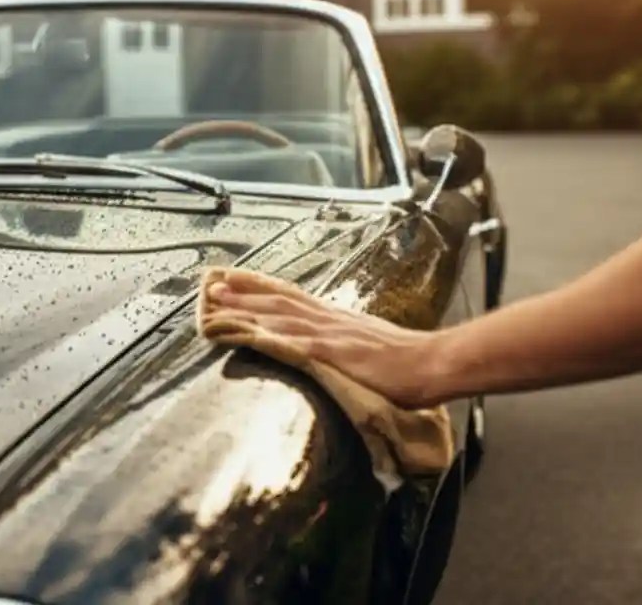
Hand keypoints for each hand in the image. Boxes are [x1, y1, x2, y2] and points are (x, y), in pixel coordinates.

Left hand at [206, 280, 448, 407]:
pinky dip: (267, 336)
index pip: (289, 296)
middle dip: (240, 294)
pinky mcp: (331, 354)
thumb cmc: (406, 361)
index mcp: (334, 318)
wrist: (432, 363)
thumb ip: (343, 343)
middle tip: (209, 286)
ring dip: (243, 309)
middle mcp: (326, 319)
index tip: (232, 279)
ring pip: (277, 317)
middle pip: (275, 302)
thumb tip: (327, 346)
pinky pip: (292, 344)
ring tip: (215, 303)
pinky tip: (247, 333)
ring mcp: (327, 334)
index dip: (258, 287)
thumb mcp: (367, 345)